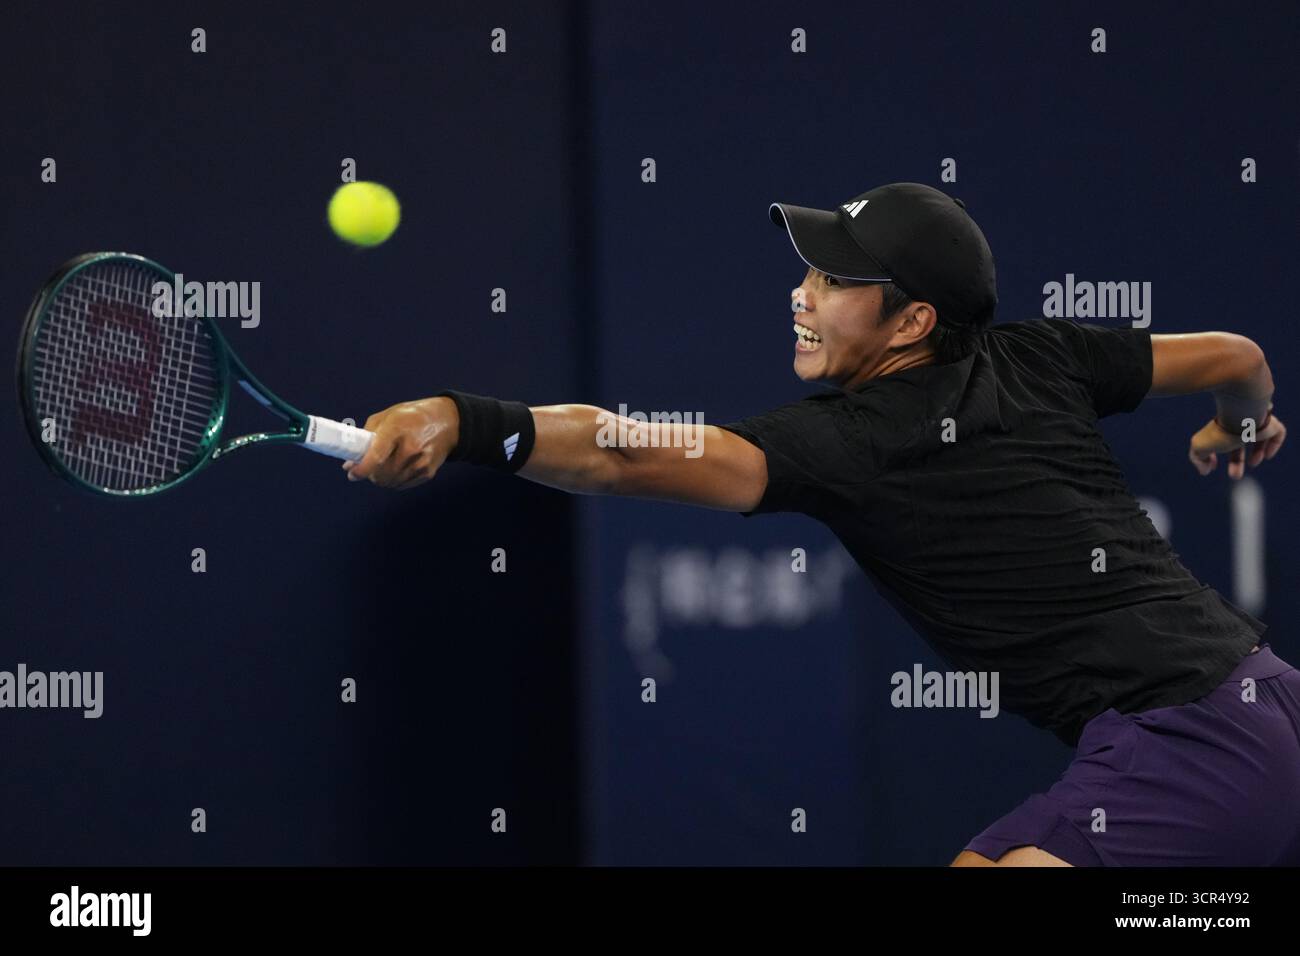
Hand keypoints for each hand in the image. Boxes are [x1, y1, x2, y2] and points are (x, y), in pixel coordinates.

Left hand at [344, 396, 458, 488]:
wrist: (448, 422)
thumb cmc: (413, 416)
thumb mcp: (388, 416)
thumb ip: (367, 437)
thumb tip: (349, 464)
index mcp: (396, 429)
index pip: (375, 457)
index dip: (361, 470)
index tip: (352, 473)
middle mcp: (410, 448)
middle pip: (381, 475)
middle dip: (370, 474)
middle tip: (368, 467)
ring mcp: (421, 462)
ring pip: (390, 483)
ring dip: (382, 479)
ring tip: (384, 466)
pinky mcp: (428, 472)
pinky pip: (402, 485)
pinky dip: (394, 480)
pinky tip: (398, 467)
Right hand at [1188, 413, 1285, 478]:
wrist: (1242, 416)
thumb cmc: (1221, 433)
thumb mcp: (1200, 447)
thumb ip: (1198, 459)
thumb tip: (1204, 470)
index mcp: (1219, 429)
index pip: (1216, 442)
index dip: (1214, 456)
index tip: (1213, 467)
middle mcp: (1237, 425)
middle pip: (1238, 445)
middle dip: (1236, 462)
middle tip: (1235, 476)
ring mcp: (1255, 424)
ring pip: (1259, 439)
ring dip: (1256, 455)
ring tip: (1253, 462)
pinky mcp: (1271, 425)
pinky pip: (1276, 434)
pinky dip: (1273, 446)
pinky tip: (1267, 455)